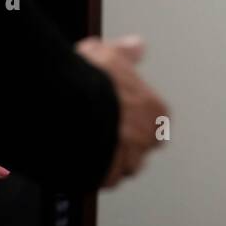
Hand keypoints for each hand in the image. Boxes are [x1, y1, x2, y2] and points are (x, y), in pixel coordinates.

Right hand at [75, 35, 169, 188]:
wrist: (68, 107)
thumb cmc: (92, 81)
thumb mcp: (109, 54)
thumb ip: (125, 53)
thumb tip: (136, 47)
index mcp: (157, 112)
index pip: (153, 120)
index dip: (131, 117)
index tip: (115, 112)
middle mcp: (149, 138)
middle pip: (142, 146)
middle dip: (125, 142)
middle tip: (101, 130)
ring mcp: (130, 160)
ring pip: (124, 165)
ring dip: (110, 159)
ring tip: (87, 147)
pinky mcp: (107, 177)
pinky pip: (102, 179)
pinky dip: (92, 173)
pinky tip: (79, 160)